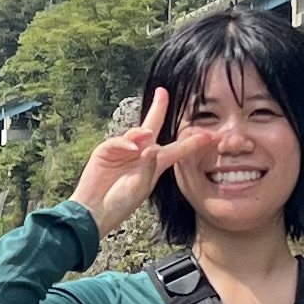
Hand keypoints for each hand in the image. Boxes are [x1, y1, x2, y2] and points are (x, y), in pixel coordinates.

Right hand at [69, 89, 215, 229]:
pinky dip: (124, 144)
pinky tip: (132, 148)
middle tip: (163, 92)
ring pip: (135, 135)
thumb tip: (152, 146)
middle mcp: (140, 153)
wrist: (95, 212)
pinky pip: (117, 142)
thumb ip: (147, 167)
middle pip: (151, 126)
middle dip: (158, 108)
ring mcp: (122, 151)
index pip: (176, 149)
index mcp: (154, 164)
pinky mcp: (106, 151)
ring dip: (141, 134)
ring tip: (147, 135)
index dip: (192, 143)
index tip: (209, 136)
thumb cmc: (119, 204)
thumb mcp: (140, 187)